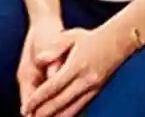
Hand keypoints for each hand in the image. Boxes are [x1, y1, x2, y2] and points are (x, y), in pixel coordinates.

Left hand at [21, 26, 135, 116]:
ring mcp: (93, 88)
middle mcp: (86, 80)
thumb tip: (38, 60)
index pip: (53, 86)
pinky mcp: (97, 91)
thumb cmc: (91, 38)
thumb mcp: (70, 36)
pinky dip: (70, 114)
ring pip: (73, 108)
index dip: (38, 99)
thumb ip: (53, 48)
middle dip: (44, 112)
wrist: (119, 41)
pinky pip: (82, 107)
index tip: (26, 106)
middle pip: (61, 101)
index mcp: (76, 66)